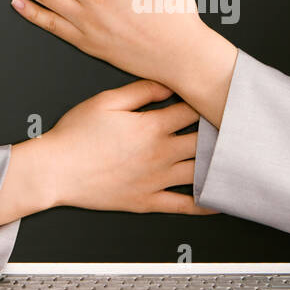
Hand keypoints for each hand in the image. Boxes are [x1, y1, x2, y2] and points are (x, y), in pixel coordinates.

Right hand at [40, 79, 217, 215]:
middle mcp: (160, 155)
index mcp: (151, 127)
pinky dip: (206, 204)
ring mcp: (156, 180)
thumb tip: (169, 84)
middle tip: (234, 126)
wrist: (55, 171)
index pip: (192, 111)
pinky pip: (184, 206)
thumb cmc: (75, 136)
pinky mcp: (147, 201)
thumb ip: (142, 90)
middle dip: (219, 132)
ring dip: (219, 164)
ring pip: (201, 172)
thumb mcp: (106, 101)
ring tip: (235, 156)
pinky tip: (221, 199)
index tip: (216, 98)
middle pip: (204, 141)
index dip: (206, 102)